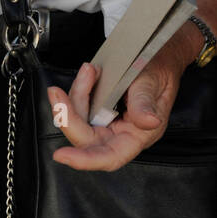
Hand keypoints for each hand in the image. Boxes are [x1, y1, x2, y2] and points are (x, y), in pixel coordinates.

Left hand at [46, 54, 184, 171]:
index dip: (85, 160)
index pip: (109, 157)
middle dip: (69, 116)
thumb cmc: (160, 73)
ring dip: (76, 95)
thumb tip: (148, 121)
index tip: (63, 155)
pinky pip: (79, 105)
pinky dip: (79, 89)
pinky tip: (88, 74)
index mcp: (137, 136)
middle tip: (57, 94)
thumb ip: (146, 103)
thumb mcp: (154, 83)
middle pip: (85, 138)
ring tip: (89, 71)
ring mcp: (106, 121)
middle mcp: (119, 133)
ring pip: (78, 119)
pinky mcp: (97, 108)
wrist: (158, 57)